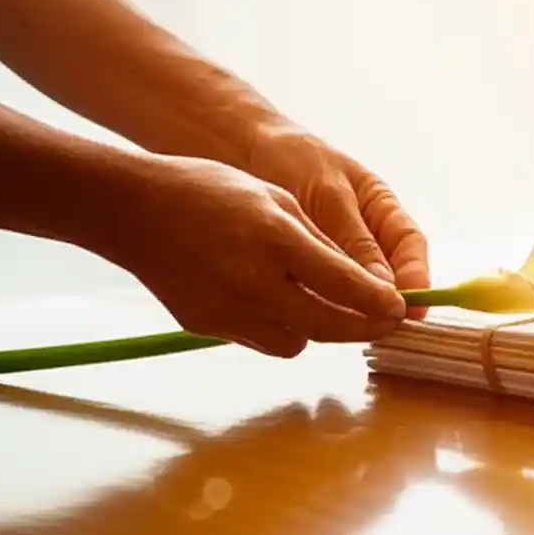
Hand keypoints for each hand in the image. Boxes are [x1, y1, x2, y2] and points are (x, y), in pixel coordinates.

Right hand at [104, 154, 407, 356]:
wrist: (133, 210)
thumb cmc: (208, 191)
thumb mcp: (275, 198)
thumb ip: (319, 242)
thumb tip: (360, 280)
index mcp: (277, 239)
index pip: (346, 286)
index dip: (380, 303)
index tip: (400, 309)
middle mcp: (255, 282)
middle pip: (330, 327)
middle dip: (365, 328)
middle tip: (383, 322)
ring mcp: (228, 311)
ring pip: (298, 343)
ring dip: (317, 328)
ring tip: (320, 303)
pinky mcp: (207, 328)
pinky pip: (260, 340)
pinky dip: (277, 326)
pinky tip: (271, 300)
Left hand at [242, 126, 430, 316]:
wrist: (242, 150)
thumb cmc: (292, 159)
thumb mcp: (328, 194)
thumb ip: (355, 239)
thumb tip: (384, 287)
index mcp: (382, 209)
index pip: (410, 246)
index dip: (417, 278)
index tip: (410, 307)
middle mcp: (365, 236)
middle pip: (389, 277)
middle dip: (387, 304)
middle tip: (380, 329)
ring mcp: (337, 255)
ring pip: (355, 291)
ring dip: (353, 310)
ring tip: (346, 329)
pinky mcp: (307, 270)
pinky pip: (322, 295)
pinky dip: (320, 307)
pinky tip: (310, 319)